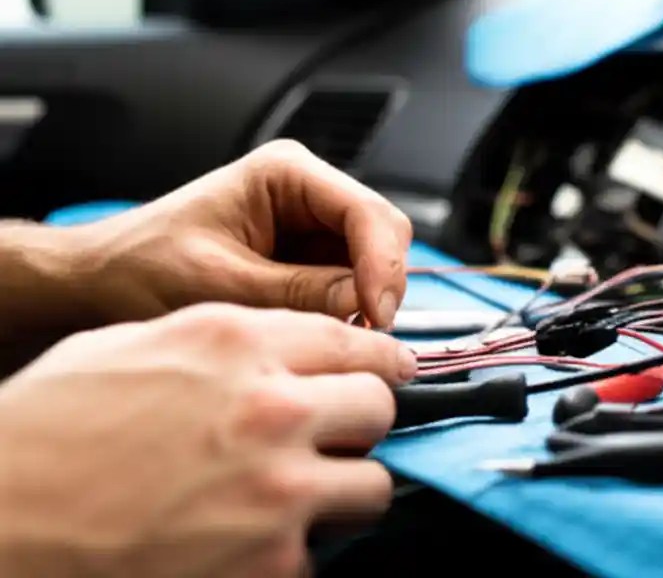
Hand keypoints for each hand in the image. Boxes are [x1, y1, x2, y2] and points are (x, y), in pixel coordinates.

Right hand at [0, 303, 416, 577]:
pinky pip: (318, 553)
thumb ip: (219, 345)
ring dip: (342, 492)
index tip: (387, 374)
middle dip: (358, 424)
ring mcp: (279, 492)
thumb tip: (277, 353)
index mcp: (235, 344)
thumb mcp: (127, 349)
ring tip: (291, 500)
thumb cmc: (40, 438)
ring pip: (372, 485)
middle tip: (331, 439)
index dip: (376, 362)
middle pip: (378, 408)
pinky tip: (238, 545)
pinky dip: (289, 554)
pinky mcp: (272, 565)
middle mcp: (271, 410)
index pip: (355, 343)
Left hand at [79, 139, 413, 329]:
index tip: (377, 316)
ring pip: (374, 263)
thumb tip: (365, 309)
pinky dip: (348, 312)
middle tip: (367, 335)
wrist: (100, 284)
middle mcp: (306, 192)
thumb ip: (297, 294)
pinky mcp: (309, 259)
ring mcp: (310, 226)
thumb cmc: (140, 270)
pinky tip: (325, 333)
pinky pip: (351, 284)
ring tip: (338, 339)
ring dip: (365, 301)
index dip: (383, 265)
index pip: (366, 212)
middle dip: (380, 284)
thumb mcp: (219, 286)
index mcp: (285, 173)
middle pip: (382, 234)